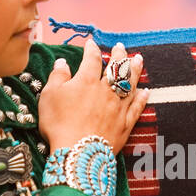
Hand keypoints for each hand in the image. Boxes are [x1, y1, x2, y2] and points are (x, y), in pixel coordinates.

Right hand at [37, 37, 148, 155]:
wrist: (78, 152)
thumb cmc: (59, 124)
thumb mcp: (49, 96)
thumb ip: (57, 76)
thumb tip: (62, 62)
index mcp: (86, 81)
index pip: (92, 60)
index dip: (92, 50)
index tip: (92, 43)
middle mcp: (106, 91)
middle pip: (116, 68)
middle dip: (119, 55)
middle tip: (121, 46)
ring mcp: (118, 107)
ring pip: (130, 84)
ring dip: (135, 70)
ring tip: (138, 59)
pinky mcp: (126, 123)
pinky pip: (137, 107)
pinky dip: (142, 98)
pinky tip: (146, 92)